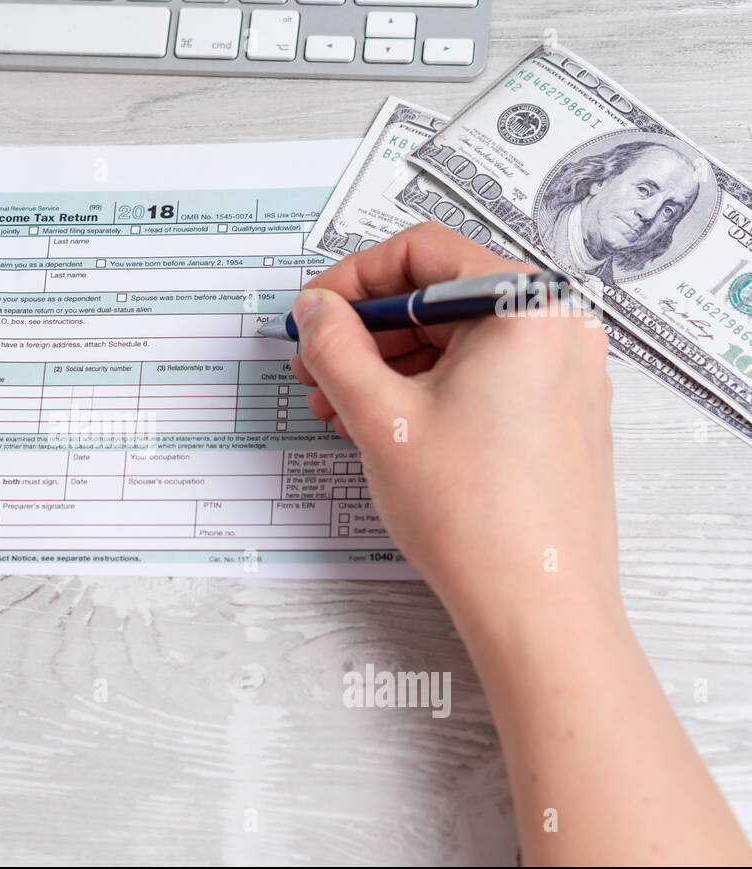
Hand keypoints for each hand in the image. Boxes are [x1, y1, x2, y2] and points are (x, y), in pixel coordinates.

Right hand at [295, 224, 751, 864]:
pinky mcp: (561, 415)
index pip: (423, 252)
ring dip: (391, 365)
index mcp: (524, 307)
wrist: (536, 605)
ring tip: (341, 410)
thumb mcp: (379, 415)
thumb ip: (336, 345)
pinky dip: (429, 391)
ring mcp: (565, 374)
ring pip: (459, 342)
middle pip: (441, 297)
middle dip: (368, 331)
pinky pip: (484, 377)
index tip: (315, 313)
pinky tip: (386, 429)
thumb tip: (317, 308)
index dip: (353, 278)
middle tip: (317, 367)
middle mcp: (557, 329)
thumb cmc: (476, 516)